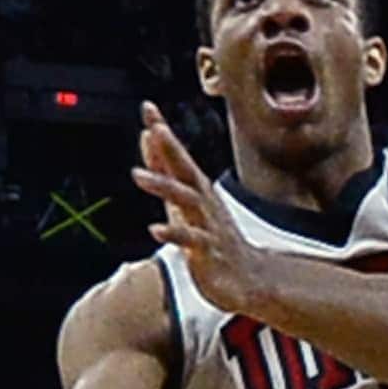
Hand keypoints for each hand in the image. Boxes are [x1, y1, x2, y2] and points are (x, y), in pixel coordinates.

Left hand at [133, 107, 273, 313]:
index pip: (178, 156)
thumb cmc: (214, 239)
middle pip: (186, 171)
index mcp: (197, 190)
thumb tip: (149, 138)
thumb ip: (165, 170)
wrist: (250, 279)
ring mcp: (207, 226)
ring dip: (163, 186)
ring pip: (186, 201)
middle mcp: (204, 203)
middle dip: (171, 149)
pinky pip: (190, 240)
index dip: (163, 133)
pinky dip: (173, 233)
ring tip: (138, 175)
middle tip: (154, 128)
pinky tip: (155, 229)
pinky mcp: (208, 252)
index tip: (148, 108)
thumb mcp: (185, 201)